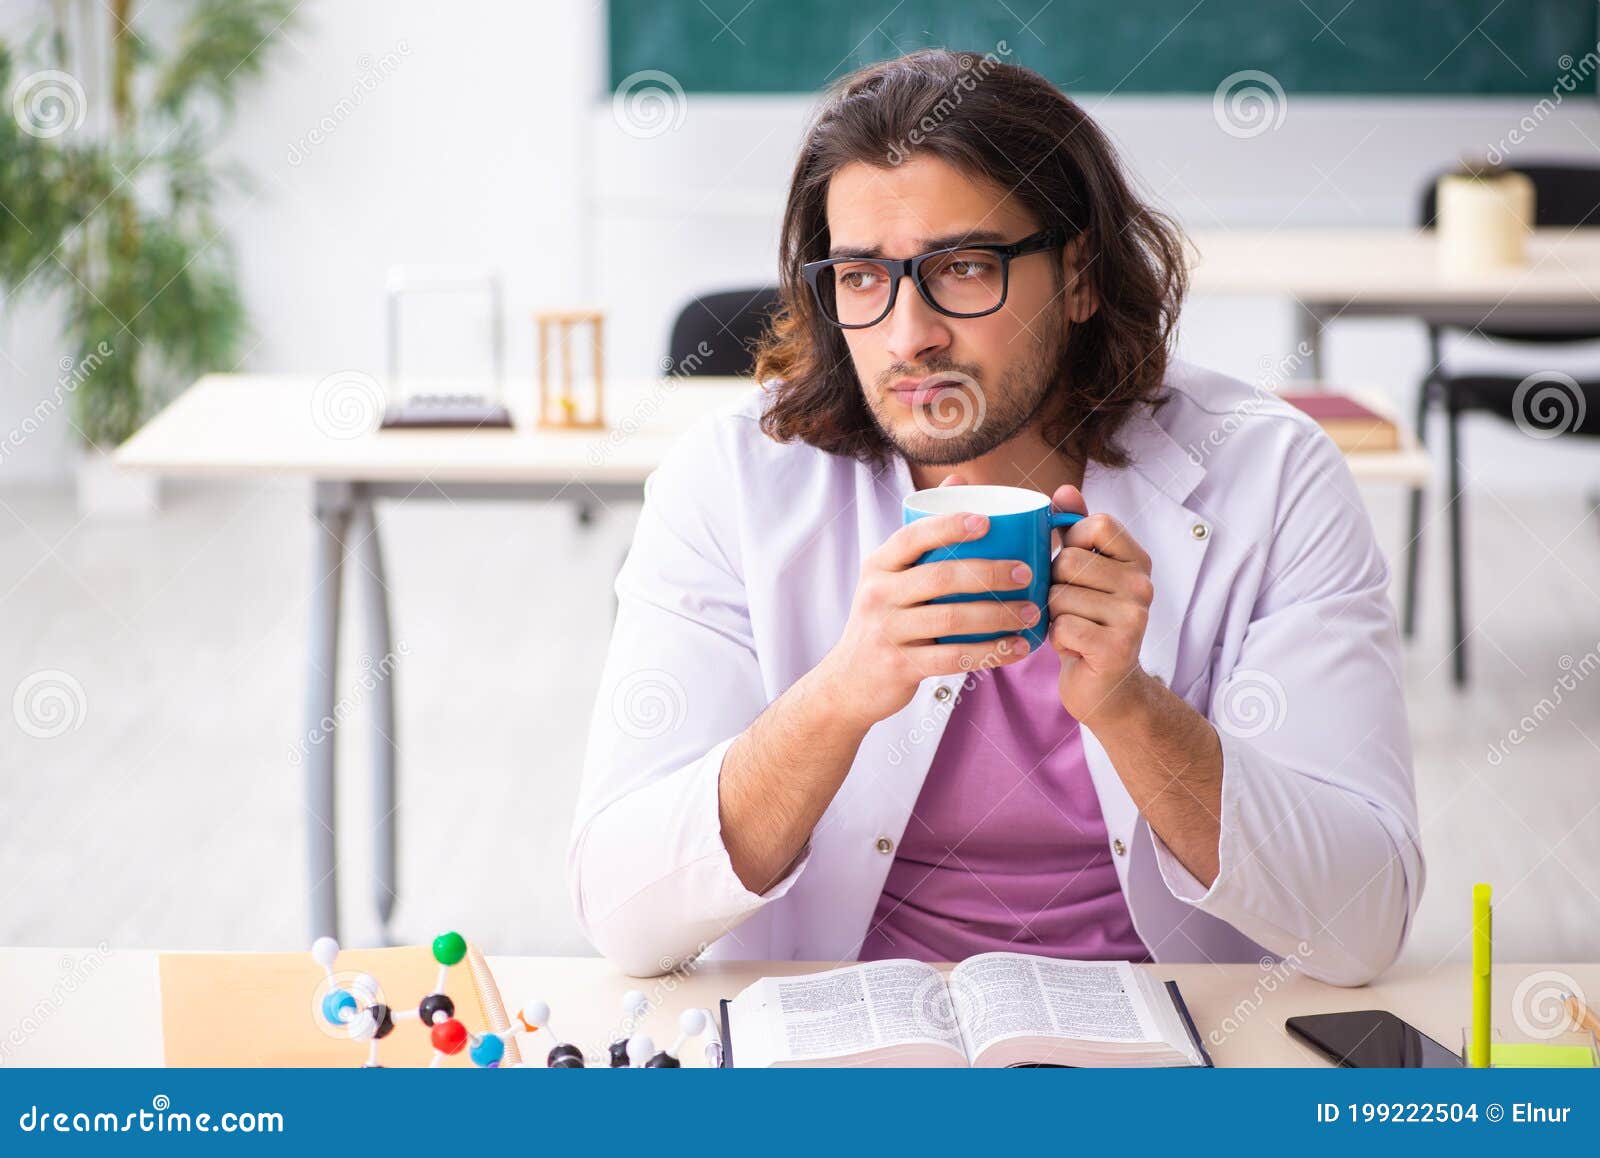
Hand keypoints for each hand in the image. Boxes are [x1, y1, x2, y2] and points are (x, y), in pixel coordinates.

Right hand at [815, 472, 1035, 729]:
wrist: (848, 681)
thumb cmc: (883, 619)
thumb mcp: (889, 575)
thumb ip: (922, 534)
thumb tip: (960, 478)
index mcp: (878, 565)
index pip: (913, 536)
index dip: (949, 526)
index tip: (988, 521)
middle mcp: (878, 594)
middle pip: (940, 577)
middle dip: (989, 573)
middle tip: (1027, 573)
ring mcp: (887, 631)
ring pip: (951, 619)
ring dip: (997, 615)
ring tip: (1030, 611)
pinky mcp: (900, 666)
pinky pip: (953, 658)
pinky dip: (990, 653)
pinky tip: (1017, 647)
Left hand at [1045, 484, 1156, 727]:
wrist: (1106, 689)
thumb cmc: (1087, 624)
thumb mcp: (1082, 574)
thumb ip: (1075, 530)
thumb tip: (1064, 490)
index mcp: (1137, 561)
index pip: (1097, 523)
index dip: (1071, 543)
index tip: (1075, 570)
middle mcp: (1142, 585)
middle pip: (1068, 561)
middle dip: (1054, 586)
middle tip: (1071, 609)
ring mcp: (1134, 617)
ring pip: (1059, 595)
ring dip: (1054, 616)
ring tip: (1074, 629)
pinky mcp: (1117, 648)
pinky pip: (1061, 626)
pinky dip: (1057, 640)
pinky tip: (1075, 648)